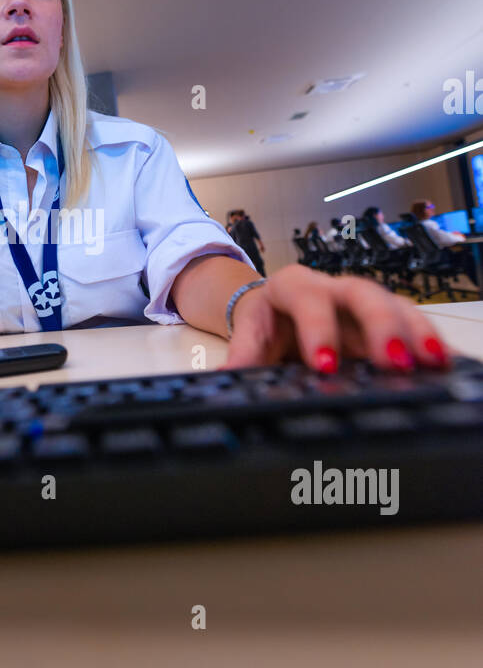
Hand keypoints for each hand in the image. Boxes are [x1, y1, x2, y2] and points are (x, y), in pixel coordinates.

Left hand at [224, 265, 449, 372]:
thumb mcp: (248, 338)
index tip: (325, 365)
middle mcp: (333, 287)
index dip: (318, 329)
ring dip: (415, 333)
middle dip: (381, 326)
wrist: (274, 313)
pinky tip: (443, 363)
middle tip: (394, 362)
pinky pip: (412, 323)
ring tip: (431, 364)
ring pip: (395, 305)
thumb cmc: (266, 325)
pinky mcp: (386, 318)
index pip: (308, 299)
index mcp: (292, 286)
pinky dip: (428, 342)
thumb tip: (224, 381)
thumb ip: (242, 358)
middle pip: (363, 294)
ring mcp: (363, 302)